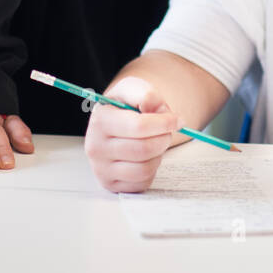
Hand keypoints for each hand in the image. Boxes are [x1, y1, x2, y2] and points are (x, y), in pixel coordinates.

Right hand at [84, 75, 179, 192]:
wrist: (116, 122)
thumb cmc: (125, 105)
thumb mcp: (133, 88)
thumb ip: (144, 93)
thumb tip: (152, 107)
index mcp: (100, 120)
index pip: (138, 126)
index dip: (164, 123)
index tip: (177, 119)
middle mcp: (95, 147)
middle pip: (144, 149)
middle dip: (164, 138)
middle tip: (167, 131)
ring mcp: (101, 169)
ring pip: (144, 168)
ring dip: (158, 154)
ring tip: (155, 142)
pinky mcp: (111, 184)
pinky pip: (142, 182)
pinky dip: (152, 169)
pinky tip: (146, 156)